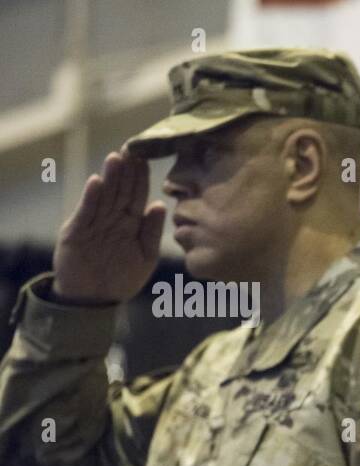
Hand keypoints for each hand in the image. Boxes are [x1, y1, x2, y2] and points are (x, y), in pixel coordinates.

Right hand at [51, 150, 166, 305]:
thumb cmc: (122, 277)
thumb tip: (160, 205)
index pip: (137, 196)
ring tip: (116, 158)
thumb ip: (152, 232)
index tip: (148, 159)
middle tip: (134, 149)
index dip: (142, 178)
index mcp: (130, 223)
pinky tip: (97, 182)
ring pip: (104, 197)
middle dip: (127, 171)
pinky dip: (91, 198)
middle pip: (120, 191)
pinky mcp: (76, 231)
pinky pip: (86, 212)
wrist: (94, 299)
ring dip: (110, 178)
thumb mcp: (145, 257)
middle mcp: (112, 219)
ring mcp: (94, 223)